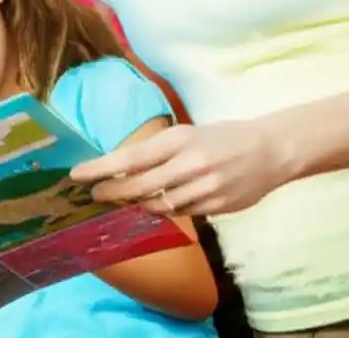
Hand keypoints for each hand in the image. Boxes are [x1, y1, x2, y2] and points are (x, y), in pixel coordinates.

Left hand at [68, 120, 296, 215]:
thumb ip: (156, 152)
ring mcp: (205, 188)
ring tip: (127, 199)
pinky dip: (165, 211)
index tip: (77, 175)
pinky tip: (158, 205)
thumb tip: (119, 167)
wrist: (271, 151)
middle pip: (139, 186)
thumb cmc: (221, 138)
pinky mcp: (217, 207)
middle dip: (111, 193)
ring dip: (138, 204)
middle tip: (94, 195)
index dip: (101, 169)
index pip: (130, 157)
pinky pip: (181, 214)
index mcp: (178, 140)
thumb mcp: (186, 133)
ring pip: (158, 205)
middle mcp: (190, 164)